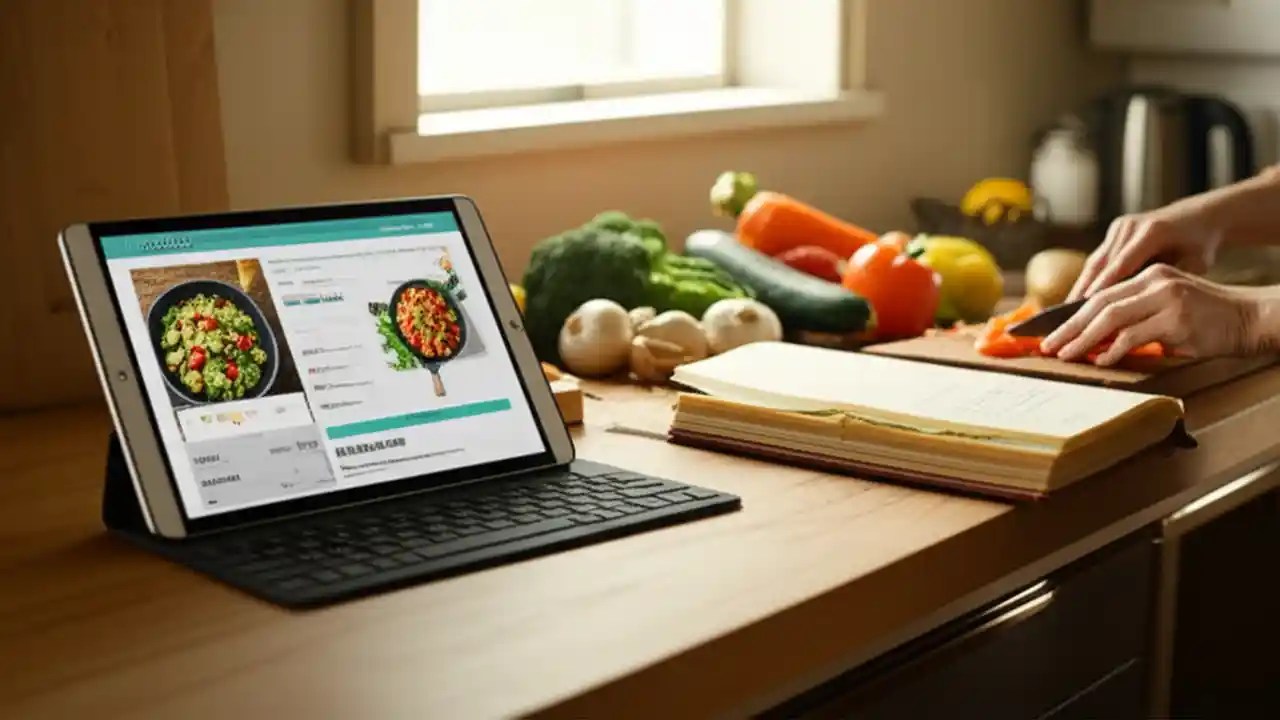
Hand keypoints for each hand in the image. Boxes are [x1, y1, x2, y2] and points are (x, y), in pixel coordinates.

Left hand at [1042, 264, 1266, 365]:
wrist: (1251, 318)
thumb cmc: (1209, 319)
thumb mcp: (1169, 310)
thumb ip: (1137, 317)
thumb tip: (1098, 341)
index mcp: (1150, 276)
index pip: (1101, 294)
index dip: (1072, 314)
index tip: (1051, 332)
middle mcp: (1155, 281)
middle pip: (1098, 303)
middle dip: (1069, 327)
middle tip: (1048, 346)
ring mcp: (1166, 298)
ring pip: (1110, 318)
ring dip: (1083, 340)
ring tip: (1066, 356)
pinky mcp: (1176, 319)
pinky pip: (1133, 336)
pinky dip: (1113, 351)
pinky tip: (1101, 362)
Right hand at [1067, 202, 1222, 301]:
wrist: (1200, 216)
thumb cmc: (1202, 244)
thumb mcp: (1196, 264)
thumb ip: (1169, 283)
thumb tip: (1143, 309)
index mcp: (1152, 232)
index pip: (1121, 265)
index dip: (1102, 289)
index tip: (1085, 311)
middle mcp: (1130, 227)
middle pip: (1100, 264)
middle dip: (1082, 292)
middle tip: (1067, 318)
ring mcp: (1120, 227)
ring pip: (1094, 262)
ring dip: (1079, 288)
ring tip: (1065, 314)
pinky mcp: (1114, 232)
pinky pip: (1098, 260)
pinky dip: (1089, 280)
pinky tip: (1079, 301)